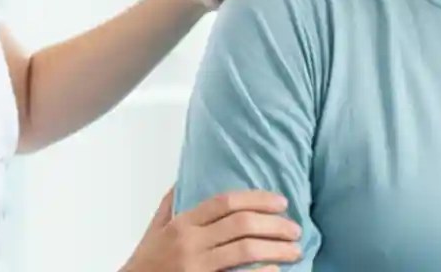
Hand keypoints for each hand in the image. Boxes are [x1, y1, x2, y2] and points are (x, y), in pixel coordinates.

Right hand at [122, 188, 301, 271]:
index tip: (281, 202)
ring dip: (277, 249)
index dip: (258, 199)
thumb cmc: (145, 264)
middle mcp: (190, 243)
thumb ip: (170, 204)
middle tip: (295, 229)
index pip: (225, 202)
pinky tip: (276, 271)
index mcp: (181, 224)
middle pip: (242, 224)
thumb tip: (184, 178)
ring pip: (246, 251)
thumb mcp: (154, 230)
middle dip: (275, 224)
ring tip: (295, 250)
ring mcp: (197, 267)